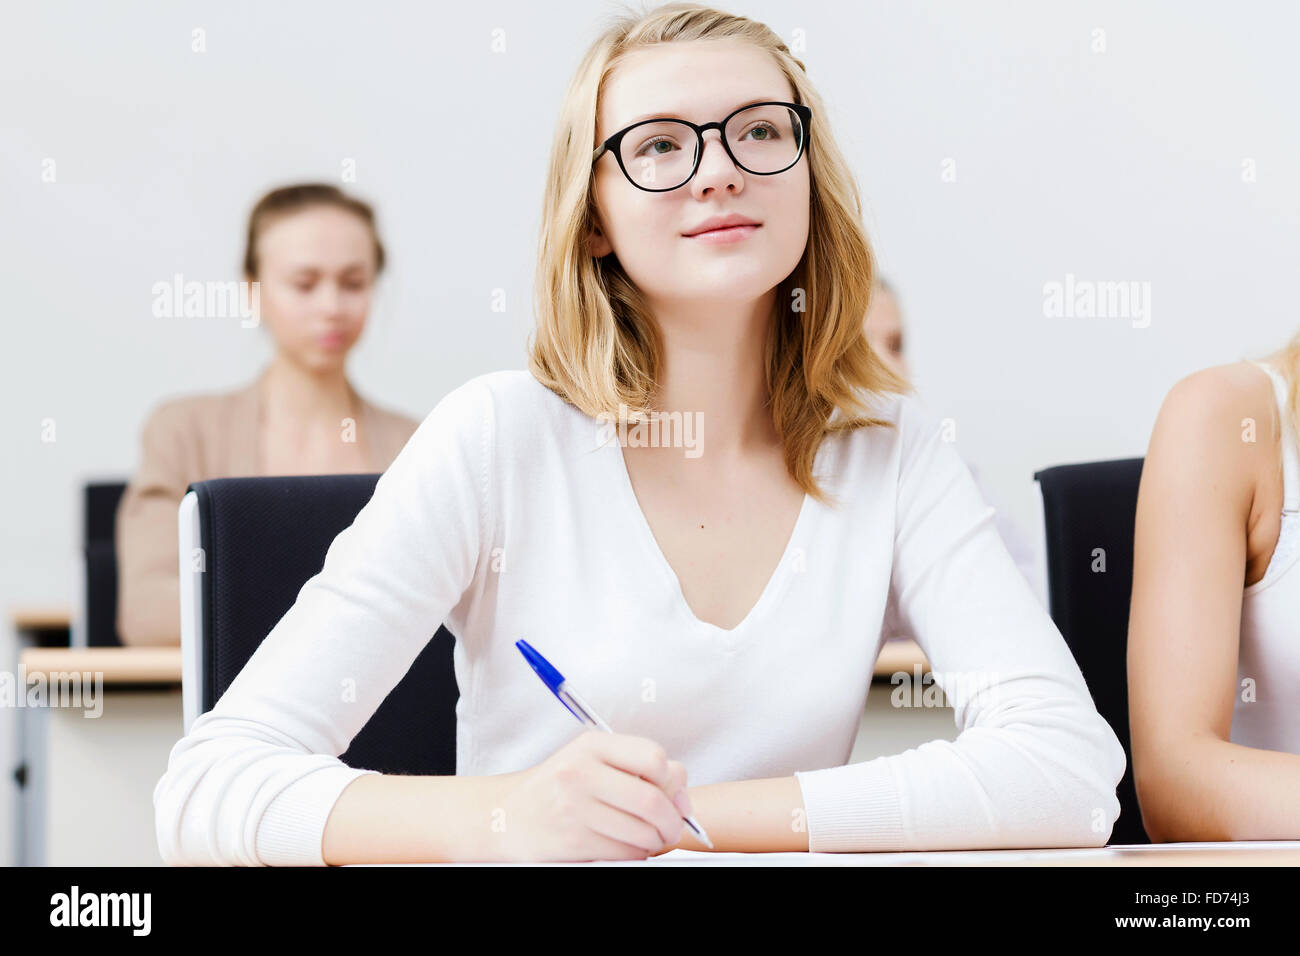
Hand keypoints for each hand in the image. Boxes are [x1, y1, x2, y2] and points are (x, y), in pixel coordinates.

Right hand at [482, 730, 692, 861]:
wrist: (506, 816)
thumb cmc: (558, 787)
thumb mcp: (592, 761)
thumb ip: (639, 768)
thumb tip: (683, 796)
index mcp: (592, 746)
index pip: (654, 758)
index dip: (672, 781)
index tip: (672, 795)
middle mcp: (581, 773)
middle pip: (652, 801)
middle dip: (672, 822)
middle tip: (671, 829)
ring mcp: (574, 808)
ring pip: (642, 832)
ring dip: (655, 842)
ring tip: (648, 838)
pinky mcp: (572, 841)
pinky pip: (624, 853)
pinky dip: (635, 854)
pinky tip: (625, 846)